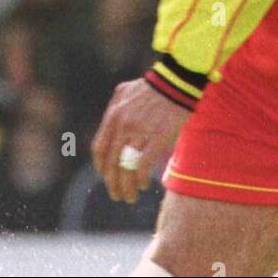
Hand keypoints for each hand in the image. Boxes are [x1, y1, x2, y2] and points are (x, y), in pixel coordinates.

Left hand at [92, 80, 190, 203]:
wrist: (177, 80)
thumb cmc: (153, 86)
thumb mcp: (126, 91)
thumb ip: (115, 109)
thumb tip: (110, 129)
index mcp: (114, 114)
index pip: (100, 149)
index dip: (101, 167)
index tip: (105, 176)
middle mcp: (123, 124)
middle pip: (112, 163)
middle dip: (113, 184)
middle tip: (117, 195)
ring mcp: (140, 131)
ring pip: (126, 168)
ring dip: (127, 187)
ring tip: (130, 197)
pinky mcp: (158, 137)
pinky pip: (144, 165)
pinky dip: (142, 179)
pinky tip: (144, 185)